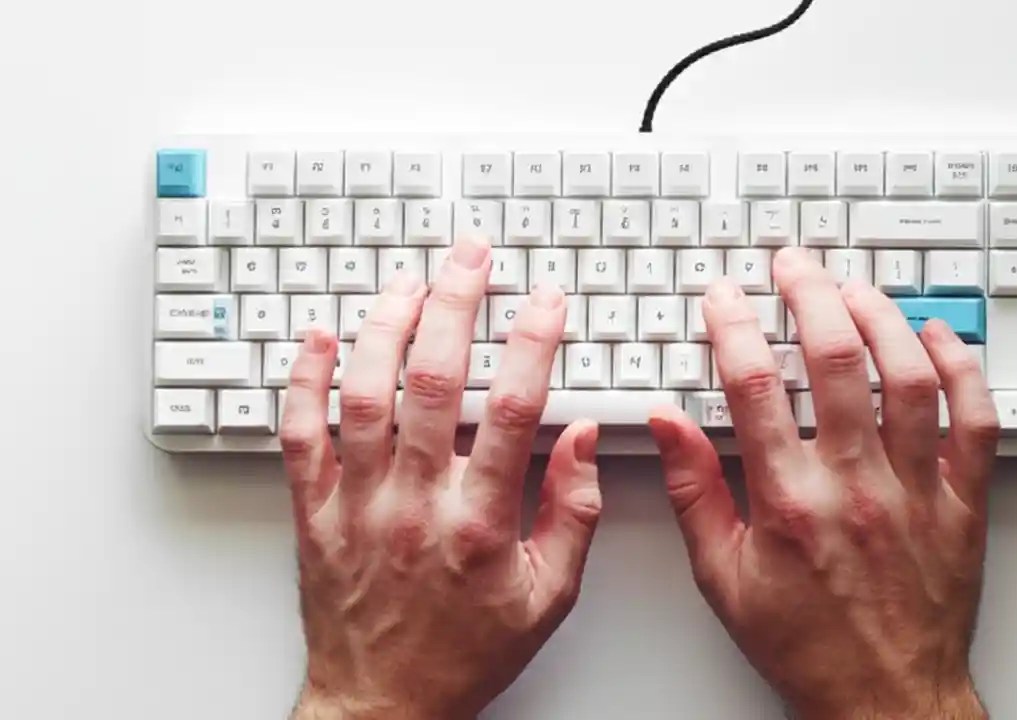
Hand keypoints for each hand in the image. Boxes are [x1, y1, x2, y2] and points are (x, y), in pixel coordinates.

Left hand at [282, 238, 600, 719]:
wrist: (384, 704)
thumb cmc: (466, 652)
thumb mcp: (549, 598)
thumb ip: (573, 515)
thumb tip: (584, 441)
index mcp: (479, 524)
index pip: (512, 411)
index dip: (532, 343)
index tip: (545, 301)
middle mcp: (414, 504)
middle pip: (432, 382)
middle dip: (455, 304)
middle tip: (469, 257)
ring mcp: (358, 504)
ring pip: (364, 395)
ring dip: (385, 327)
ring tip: (406, 281)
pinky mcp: (315, 513)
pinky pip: (299, 436)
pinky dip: (304, 381)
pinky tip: (319, 339)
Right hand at [649, 247, 996, 719]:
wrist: (886, 700)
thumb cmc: (807, 646)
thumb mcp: (724, 579)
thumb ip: (694, 493)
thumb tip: (669, 425)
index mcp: (792, 501)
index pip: (755, 384)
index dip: (734, 324)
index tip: (723, 296)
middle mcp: (857, 485)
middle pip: (837, 360)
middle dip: (810, 294)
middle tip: (792, 265)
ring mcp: (917, 491)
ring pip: (908, 378)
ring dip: (881, 318)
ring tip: (855, 288)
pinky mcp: (963, 504)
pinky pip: (976, 421)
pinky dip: (961, 368)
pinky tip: (937, 337)